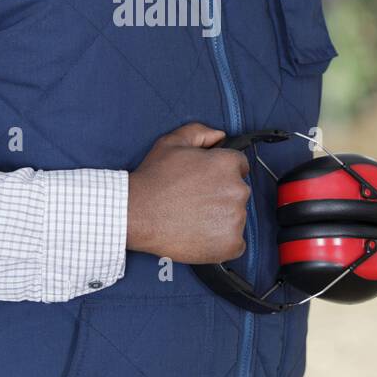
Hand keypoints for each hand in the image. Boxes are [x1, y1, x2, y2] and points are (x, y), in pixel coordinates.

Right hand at [127, 122, 250, 263]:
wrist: (136, 214)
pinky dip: (222, 242)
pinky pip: (236, 243)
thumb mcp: (171, 142)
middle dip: (222, 195)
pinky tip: (201, 235)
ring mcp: (235, 219)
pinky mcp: (231, 244)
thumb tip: (221, 136)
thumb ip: (199, 132)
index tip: (205, 183)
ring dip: (221, 218)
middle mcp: (237, 190)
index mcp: (227, 163)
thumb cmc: (153, 179)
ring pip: (236, 217)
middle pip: (238, 192)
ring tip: (194, 218)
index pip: (239, 167)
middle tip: (196, 201)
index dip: (221, 174)